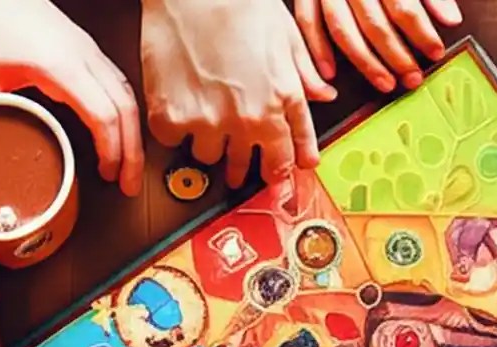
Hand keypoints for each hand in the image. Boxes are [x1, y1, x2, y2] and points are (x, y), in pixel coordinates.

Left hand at [0, 0, 143, 195]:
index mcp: (60, 65)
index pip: (103, 114)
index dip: (111, 149)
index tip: (107, 172)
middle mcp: (84, 57)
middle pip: (127, 110)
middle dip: (133, 152)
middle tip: (129, 184)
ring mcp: (91, 53)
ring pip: (129, 97)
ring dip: (134, 134)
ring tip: (129, 166)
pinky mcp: (89, 52)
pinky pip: (120, 86)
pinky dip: (126, 115)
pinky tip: (122, 133)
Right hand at [142, 0, 335, 187]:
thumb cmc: (239, 3)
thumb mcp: (286, 36)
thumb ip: (305, 74)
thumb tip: (325, 95)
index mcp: (281, 101)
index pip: (289, 156)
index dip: (286, 170)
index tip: (282, 178)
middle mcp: (249, 120)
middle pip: (248, 167)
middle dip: (246, 166)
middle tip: (239, 166)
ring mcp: (209, 122)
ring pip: (210, 157)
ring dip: (209, 144)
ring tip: (205, 120)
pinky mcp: (171, 118)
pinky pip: (175, 142)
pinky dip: (175, 129)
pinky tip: (179, 107)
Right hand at [293, 0, 461, 92]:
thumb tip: (451, 19)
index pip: (403, 6)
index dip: (421, 33)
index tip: (436, 52)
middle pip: (374, 23)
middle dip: (396, 55)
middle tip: (412, 78)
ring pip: (343, 29)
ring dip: (364, 61)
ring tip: (385, 82)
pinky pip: (307, 21)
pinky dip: (318, 49)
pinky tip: (331, 73)